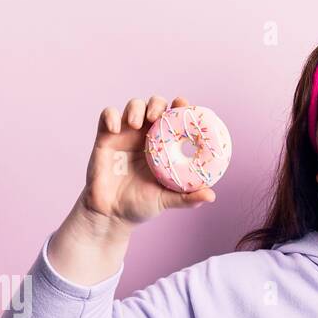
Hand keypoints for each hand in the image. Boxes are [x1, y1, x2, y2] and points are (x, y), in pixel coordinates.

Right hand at [78, 95, 217, 233]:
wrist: (111, 213)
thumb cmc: (140, 205)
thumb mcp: (166, 200)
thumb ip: (187, 197)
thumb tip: (212, 196)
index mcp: (163, 146)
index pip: (174, 119)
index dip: (180, 108)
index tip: (184, 105)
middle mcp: (146, 136)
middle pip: (154, 105)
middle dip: (157, 104)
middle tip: (156, 117)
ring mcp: (126, 134)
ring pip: (133, 106)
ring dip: (136, 108)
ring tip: (135, 124)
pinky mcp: (105, 137)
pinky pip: (107, 116)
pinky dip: (111, 116)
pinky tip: (115, 129)